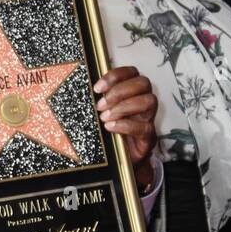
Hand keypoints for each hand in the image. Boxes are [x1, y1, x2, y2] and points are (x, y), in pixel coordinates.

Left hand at [94, 66, 157, 189]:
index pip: (131, 72)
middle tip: (100, 105)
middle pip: (143, 83)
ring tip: (104, 117)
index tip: (97, 88)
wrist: (120, 159)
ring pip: (149, 101)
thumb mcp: (101, 112)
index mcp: (132, 91)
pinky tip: (110, 127)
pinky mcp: (149, 136)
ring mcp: (148, 118)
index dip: (115, 76)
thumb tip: (82, 89)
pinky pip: (145, 127)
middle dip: (119, 91)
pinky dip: (125, 125)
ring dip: (123, 107)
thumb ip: (98, 99)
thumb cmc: (109, 131)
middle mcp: (143, 102)